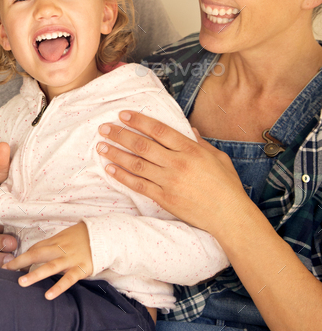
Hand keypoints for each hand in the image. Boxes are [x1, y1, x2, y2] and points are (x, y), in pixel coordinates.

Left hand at [5, 222, 92, 299]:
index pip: (34, 249)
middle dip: (20, 263)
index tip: (7, 267)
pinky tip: (48, 296)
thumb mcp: (64, 237)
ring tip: (21, 283)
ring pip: (50, 266)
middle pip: (37, 254)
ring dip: (35, 275)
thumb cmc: (82, 237)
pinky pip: (69, 279)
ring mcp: (71, 259)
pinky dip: (58, 287)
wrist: (104, 234)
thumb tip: (34, 256)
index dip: (20, 258)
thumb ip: (51, 247)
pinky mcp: (82, 268)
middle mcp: (60, 249)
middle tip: (5, 272)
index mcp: (55, 241)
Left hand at [97, 111, 250, 237]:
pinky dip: (122, 176)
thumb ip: (201, 143)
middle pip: (142, 145)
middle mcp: (177, 164)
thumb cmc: (227, 186)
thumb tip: (188, 129)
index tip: (123, 115)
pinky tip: (110, 168)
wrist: (229, 216)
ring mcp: (169, 182)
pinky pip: (138, 185)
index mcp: (191, 150)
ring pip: (136, 164)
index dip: (139, 121)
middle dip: (120, 135)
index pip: (159, 130)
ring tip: (101, 146)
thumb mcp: (218, 158)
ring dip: (116, 154)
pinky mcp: (164, 198)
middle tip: (104, 128)